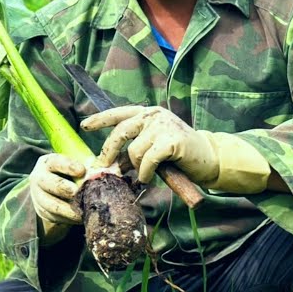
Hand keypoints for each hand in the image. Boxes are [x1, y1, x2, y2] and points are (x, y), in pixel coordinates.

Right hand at [30, 153, 85, 227]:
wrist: (53, 189)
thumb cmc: (70, 173)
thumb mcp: (75, 164)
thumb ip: (90, 165)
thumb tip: (110, 167)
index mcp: (47, 163)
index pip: (56, 162)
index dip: (68, 166)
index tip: (82, 170)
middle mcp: (39, 178)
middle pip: (51, 184)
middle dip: (67, 188)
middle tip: (80, 192)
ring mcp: (38, 197)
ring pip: (53, 205)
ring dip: (70, 209)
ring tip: (85, 210)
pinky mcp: (42, 212)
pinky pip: (56, 217)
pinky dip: (70, 219)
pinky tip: (82, 218)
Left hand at [81, 106, 216, 183]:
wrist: (208, 158)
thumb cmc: (177, 154)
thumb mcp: (151, 147)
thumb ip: (133, 149)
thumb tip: (110, 163)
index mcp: (147, 114)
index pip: (118, 113)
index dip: (100, 119)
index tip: (84, 126)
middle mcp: (154, 115)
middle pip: (121, 132)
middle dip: (109, 152)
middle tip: (102, 167)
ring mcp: (163, 126)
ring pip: (134, 150)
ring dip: (135, 167)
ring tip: (142, 175)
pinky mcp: (171, 140)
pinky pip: (147, 160)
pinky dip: (145, 172)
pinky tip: (148, 177)